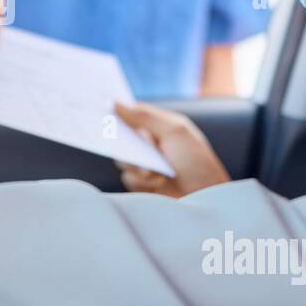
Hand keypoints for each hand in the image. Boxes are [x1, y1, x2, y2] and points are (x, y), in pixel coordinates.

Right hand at [113, 102, 230, 198]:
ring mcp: (148, 165)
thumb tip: (116, 103)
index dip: (119, 110)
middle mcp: (154, 145)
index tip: (101, 104)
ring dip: (136, 165)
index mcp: (164, 127)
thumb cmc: (197, 164)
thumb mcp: (174, 132)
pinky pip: (127, 178)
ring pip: (122, 159)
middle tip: (129, 144)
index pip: (135, 114)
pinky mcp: (143, 185)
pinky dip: (140, 181)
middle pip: (123, 137)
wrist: (205, 201)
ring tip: (155, 171)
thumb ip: (145, 116)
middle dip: (126, 142)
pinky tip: (157, 183)